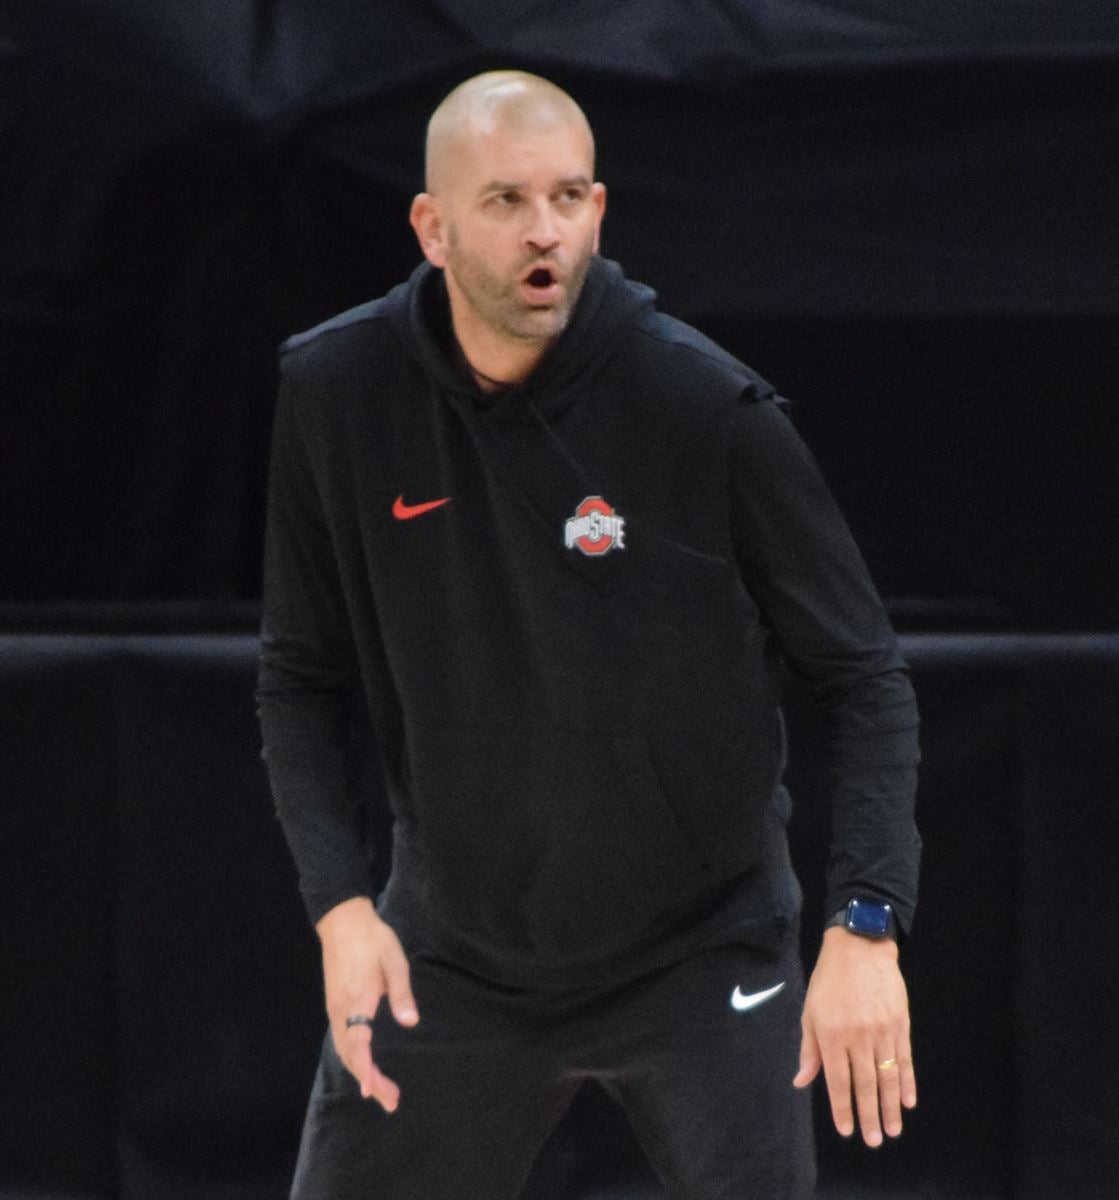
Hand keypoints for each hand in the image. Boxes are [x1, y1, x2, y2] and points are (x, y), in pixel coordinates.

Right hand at [316, 895, 419, 1112]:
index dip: (365, 1068)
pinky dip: (354, 1058)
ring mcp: (335, 1008)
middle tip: (391, 1101)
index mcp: (357, 999)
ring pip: (344, 1049)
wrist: (342, 921)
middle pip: (350, 1054)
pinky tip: (365, 1066)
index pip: (358, 1042)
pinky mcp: (335, 1005)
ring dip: (361, 1072)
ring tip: (382, 1091)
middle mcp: (341, 1009)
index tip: (371, 1090)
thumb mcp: (394, 961)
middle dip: (369, 1080)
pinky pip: (342, 1040)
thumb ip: (401, 994)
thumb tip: (411, 1023)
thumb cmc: (373, 939)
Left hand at [793, 927, 915, 1146]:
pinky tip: (908, 1101)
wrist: (860, 947)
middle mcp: (858, 1037)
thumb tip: (802, 1082)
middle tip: (875, 1141)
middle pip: (865, 1085)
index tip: (847, 1131)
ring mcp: (882, 1032)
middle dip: (869, 1116)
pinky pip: (906, 1060)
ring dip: (891, 1107)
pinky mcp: (901, 1024)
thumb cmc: (829, 980)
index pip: (838, 1081)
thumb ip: (809, 1049)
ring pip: (888, 1077)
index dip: (843, 1108)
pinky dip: (908, 1082)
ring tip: (893, 1130)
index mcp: (831, 1035)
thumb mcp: (810, 1011)